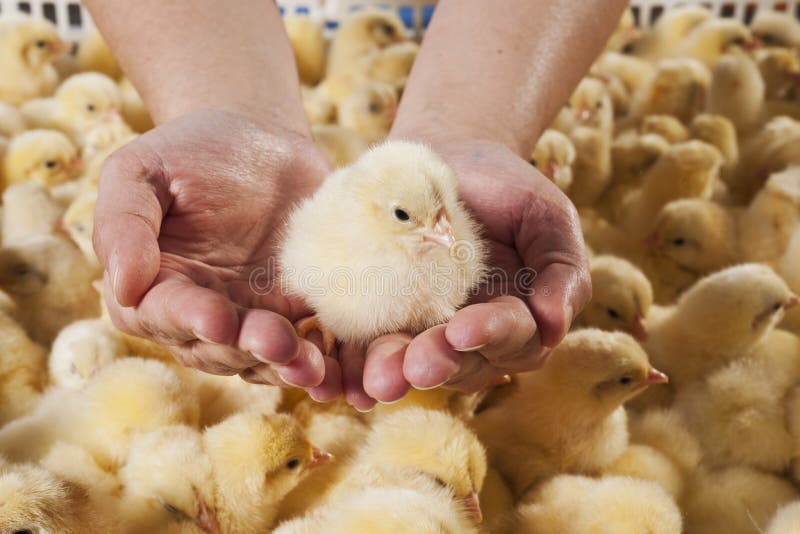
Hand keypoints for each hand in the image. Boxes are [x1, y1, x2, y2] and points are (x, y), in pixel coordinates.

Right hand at [93, 109, 341, 399]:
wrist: (260, 141)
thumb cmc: (190, 152)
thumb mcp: (142, 169)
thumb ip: (124, 222)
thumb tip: (122, 286)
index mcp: (156, 285)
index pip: (163, 314)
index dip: (188, 320)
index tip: (215, 318)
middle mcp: (202, 314)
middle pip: (217, 348)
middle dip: (246, 348)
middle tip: (277, 340)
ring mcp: (253, 318)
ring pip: (264, 358)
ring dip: (287, 364)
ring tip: (311, 362)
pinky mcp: (298, 313)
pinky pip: (309, 344)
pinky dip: (324, 357)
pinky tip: (339, 361)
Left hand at [341, 140, 590, 409]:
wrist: (444, 157)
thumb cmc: (503, 186)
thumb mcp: (544, 214)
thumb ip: (561, 267)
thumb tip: (554, 326)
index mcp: (517, 316)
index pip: (512, 337)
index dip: (491, 335)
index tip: (463, 329)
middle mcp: (471, 335)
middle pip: (462, 362)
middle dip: (440, 364)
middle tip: (417, 366)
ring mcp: (424, 331)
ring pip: (414, 362)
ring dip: (397, 372)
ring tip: (379, 380)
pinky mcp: (380, 320)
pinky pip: (370, 350)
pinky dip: (358, 367)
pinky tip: (347, 382)